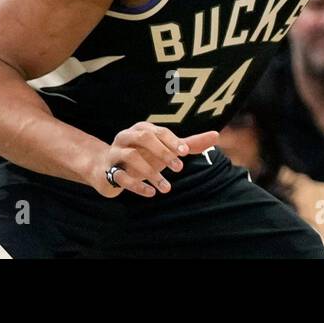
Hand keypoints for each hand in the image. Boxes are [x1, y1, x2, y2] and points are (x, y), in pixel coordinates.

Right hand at [89, 122, 218, 197]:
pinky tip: (151, 193)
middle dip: (162, 152)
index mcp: (141, 129)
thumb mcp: (165, 149)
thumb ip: (189, 144)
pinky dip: (136, 185)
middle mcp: (126, 137)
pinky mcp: (108, 171)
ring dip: (151, 172)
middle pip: (144, 138)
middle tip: (179, 168)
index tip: (185, 153)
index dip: (172, 141)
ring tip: (167, 187)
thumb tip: (216, 135)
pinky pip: (120, 177)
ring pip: (132, 157)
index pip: (159, 131)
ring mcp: (115, 153)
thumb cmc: (143, 155)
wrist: (108, 169)